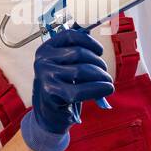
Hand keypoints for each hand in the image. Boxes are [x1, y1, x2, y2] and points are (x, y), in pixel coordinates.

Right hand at [19, 28, 114, 150]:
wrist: (49, 115)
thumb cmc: (62, 87)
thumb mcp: (65, 67)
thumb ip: (76, 53)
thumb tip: (94, 38)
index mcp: (45, 50)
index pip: (70, 36)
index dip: (89, 41)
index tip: (99, 51)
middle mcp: (42, 61)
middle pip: (79, 53)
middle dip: (98, 63)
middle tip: (106, 74)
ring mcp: (46, 77)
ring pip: (82, 70)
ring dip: (101, 76)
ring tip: (108, 82)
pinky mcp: (53, 94)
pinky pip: (82, 89)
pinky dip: (99, 88)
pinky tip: (107, 89)